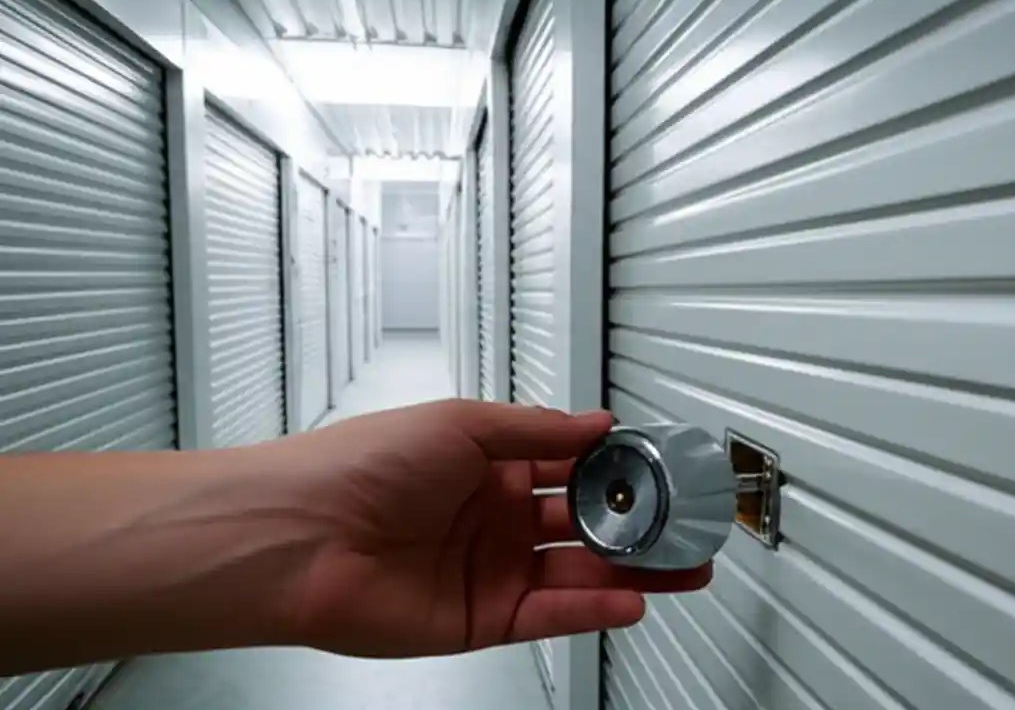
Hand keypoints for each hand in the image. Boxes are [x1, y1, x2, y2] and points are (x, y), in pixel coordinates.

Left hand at [270, 400, 710, 657]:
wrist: (300, 535)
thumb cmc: (360, 464)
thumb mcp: (463, 424)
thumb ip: (540, 431)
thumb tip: (599, 422)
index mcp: (489, 464)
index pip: (573, 466)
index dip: (620, 470)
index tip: (663, 470)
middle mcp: (493, 518)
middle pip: (585, 524)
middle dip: (638, 527)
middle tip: (687, 527)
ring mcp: (489, 570)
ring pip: (578, 573)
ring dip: (632, 571)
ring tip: (682, 566)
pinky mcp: (481, 619)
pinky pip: (550, 614)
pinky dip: (592, 608)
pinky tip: (630, 597)